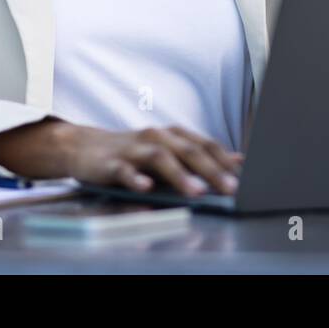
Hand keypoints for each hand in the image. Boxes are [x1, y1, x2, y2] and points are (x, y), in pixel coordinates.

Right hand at [0, 119, 243, 195]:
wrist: (84, 147)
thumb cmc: (133, 153)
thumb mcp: (167, 152)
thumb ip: (198, 157)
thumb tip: (236, 163)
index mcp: (172, 135)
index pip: (203, 144)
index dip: (224, 159)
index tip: (244, 175)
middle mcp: (155, 137)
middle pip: (187, 150)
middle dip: (211, 170)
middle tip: (230, 189)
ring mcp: (133, 149)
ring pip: (160, 158)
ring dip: (180, 175)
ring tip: (197, 192)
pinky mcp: (111, 163)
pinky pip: (125, 170)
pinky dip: (136, 179)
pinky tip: (147, 188)